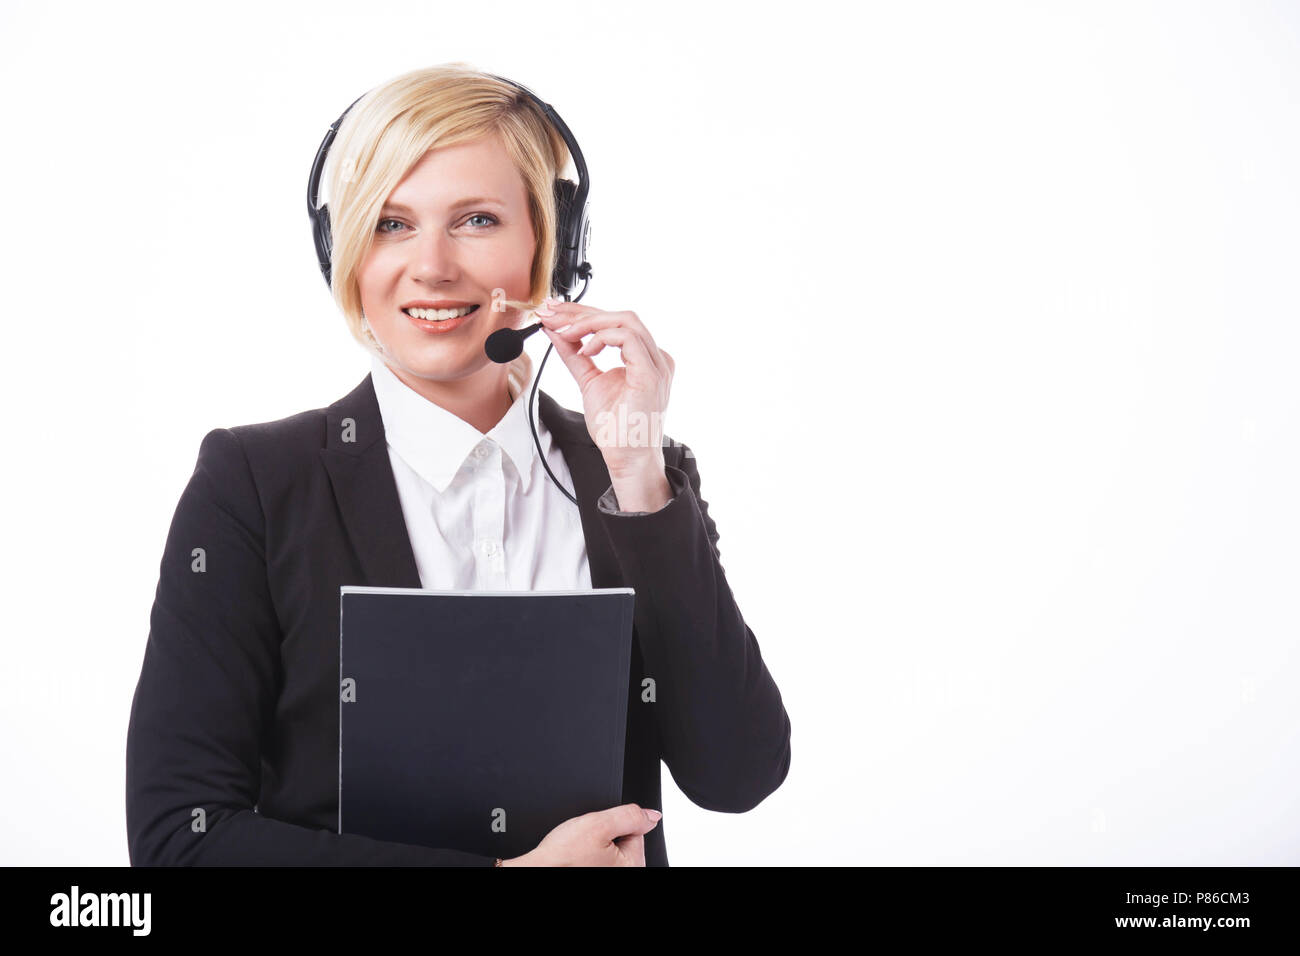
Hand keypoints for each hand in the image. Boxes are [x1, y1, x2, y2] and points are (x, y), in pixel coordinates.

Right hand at [499, 803, 661, 866]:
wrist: (536, 870)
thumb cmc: (562, 858)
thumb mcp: (598, 825)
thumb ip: (629, 815)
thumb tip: (652, 815)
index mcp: (633, 867)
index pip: (635, 830)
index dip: (613, 823)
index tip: (596, 832)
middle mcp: (624, 875)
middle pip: (622, 840)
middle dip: (603, 835)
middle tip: (584, 842)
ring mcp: (607, 874)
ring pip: (606, 849)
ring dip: (592, 845)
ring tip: (577, 850)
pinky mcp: (591, 871)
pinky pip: (595, 859)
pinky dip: (584, 855)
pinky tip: (574, 857)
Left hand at [536, 298, 674, 478]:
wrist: (626, 458)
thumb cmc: (615, 428)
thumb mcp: (589, 382)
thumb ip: (575, 355)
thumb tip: (556, 331)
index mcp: (644, 357)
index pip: (615, 322)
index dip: (583, 312)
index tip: (554, 312)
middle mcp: (655, 356)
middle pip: (620, 316)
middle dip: (582, 311)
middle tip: (551, 314)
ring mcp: (657, 364)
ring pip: (626, 321)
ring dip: (589, 322)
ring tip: (564, 333)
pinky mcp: (652, 374)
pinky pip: (628, 338)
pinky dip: (601, 338)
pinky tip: (584, 350)